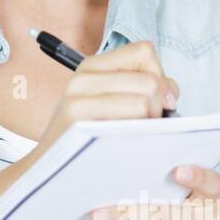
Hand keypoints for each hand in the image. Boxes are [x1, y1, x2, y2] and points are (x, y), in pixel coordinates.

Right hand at [36, 39, 178, 160]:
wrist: (49, 168)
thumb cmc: (88, 140)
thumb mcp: (113, 107)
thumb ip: (145, 91)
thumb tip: (171, 91)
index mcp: (94, 66)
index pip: (145, 52)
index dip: (160, 76)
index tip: (158, 102)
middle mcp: (84, 74)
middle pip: (151, 78)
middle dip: (159, 105)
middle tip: (145, 126)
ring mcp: (78, 92)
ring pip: (145, 95)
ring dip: (151, 120)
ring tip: (135, 135)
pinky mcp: (78, 113)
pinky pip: (132, 112)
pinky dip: (140, 129)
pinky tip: (127, 141)